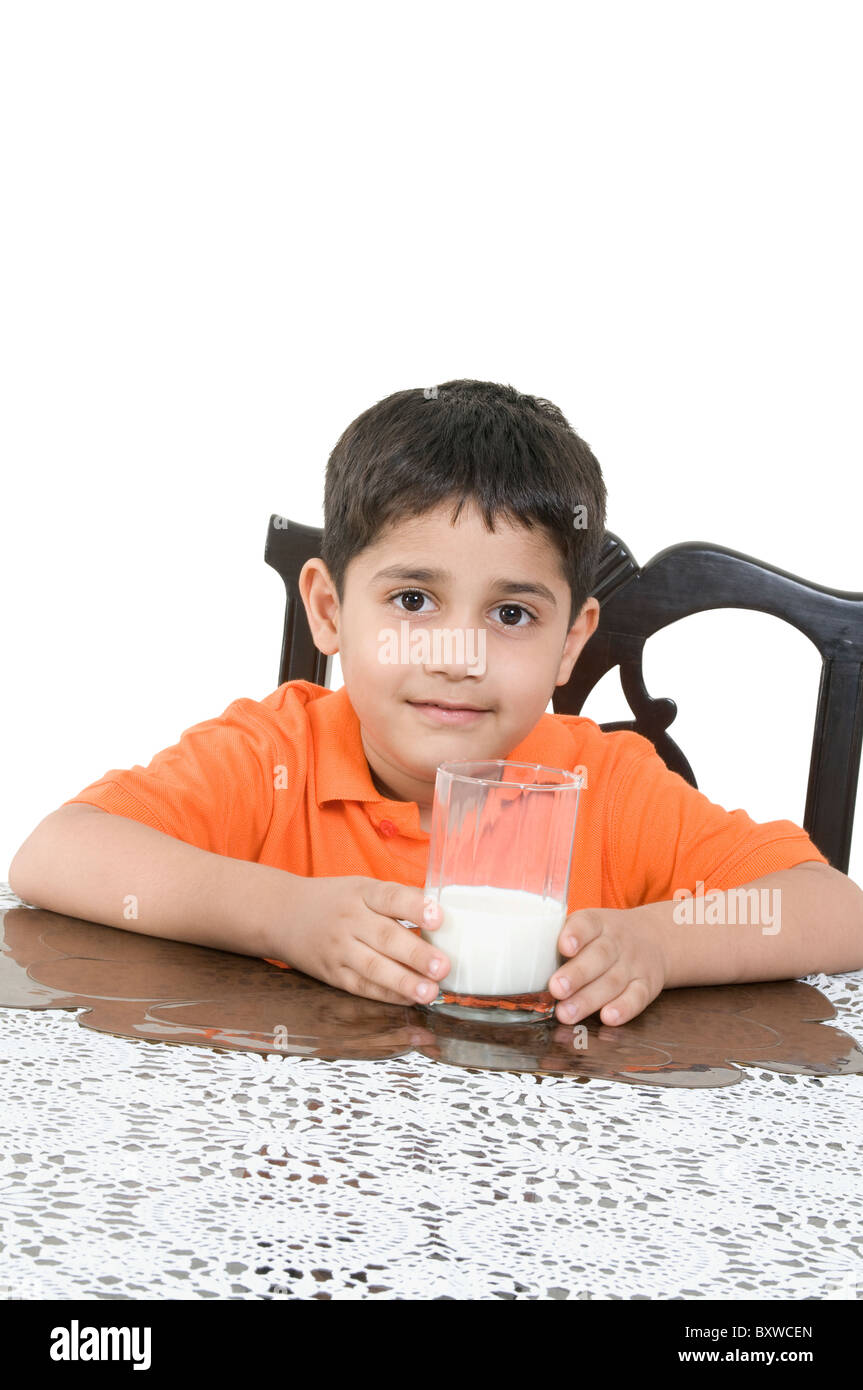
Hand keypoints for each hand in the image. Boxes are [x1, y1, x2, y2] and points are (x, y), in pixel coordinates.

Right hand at [269, 874, 448, 1006]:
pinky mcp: (333, 974)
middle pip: (385, 937)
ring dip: (403, 982)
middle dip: (416, 954)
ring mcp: (339, 949)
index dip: (415, 907)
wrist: (282, 914)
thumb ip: (398, 900)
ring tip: (429, 992)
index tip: (438, 917)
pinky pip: (362, 987)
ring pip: (373, 968)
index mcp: (362, 892)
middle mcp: (350, 920)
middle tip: (443, 967)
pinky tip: (408, 999)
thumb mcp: (362, 887)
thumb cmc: (335, 900)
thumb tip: (443, 913)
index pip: (391, 897)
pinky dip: (386, 995)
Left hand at [548, 905, 666, 1025]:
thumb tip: (517, 962)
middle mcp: (617, 942)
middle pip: (599, 956)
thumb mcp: (586, 927)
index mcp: (598, 923)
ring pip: (614, 981)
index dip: (576, 934)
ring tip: (567, 1014)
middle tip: (556, 989)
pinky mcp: (647, 985)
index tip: (564, 946)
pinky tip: (608, 1017)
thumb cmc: (603, 937)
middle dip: (577, 975)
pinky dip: (625, 1008)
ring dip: (590, 999)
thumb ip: (558, 941)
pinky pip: (638, 997)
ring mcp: (634, 963)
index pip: (587, 924)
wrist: (656, 938)